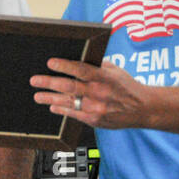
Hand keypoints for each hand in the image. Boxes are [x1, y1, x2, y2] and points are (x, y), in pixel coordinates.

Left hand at [31, 57, 148, 129]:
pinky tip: (52, 107)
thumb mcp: (115, 71)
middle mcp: (99, 92)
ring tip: (38, 96)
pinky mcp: (95, 120)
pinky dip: (61, 110)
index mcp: (104, 77)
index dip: (64, 66)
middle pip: (70, 86)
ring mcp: (96, 108)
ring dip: (50, 98)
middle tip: (35, 80)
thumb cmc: (127, 87)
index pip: (81, 70)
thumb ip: (97, 65)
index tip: (50, 63)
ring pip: (68, 102)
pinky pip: (74, 115)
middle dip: (49, 83)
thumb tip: (78, 57)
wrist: (142, 109)